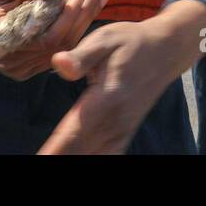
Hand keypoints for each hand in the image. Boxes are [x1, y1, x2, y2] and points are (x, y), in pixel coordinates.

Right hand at [0, 0, 110, 80]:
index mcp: (0, 41)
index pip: (44, 37)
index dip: (66, 18)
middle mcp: (11, 62)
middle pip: (59, 44)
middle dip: (82, 15)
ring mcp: (21, 68)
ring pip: (63, 48)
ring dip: (84, 20)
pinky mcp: (29, 66)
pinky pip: (59, 48)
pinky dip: (76, 26)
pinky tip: (91, 5)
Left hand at [40, 0, 205, 153]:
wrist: (166, 49)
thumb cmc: (131, 42)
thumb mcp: (105, 39)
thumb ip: (81, 56)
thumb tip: (58, 63)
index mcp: (106, 98)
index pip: (72, 132)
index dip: (54, 151)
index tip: (42, 158)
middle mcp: (115, 120)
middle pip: (81, 150)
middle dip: (60, 156)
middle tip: (39, 165)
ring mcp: (122, 129)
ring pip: (96, 154)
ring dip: (76, 158)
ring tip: (53, 157)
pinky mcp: (125, 132)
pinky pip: (110, 154)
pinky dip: (96, 158)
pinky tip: (82, 159)